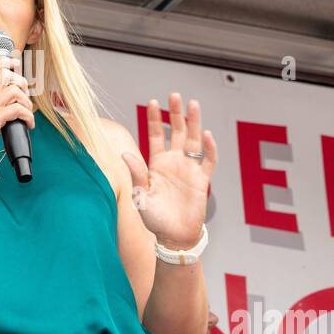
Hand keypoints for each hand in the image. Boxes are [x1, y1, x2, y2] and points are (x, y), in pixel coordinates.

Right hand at [0, 55, 34, 175]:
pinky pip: (18, 109)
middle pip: (4, 74)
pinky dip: (28, 116)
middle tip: (26, 96)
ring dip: (26, 101)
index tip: (15, 63)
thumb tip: (10, 100)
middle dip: (21, 82)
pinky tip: (28, 124)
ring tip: (28, 113)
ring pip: (14, 90)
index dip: (3, 61)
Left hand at [121, 93, 216, 248]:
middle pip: (176, 132)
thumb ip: (136, 175)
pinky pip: (208, 161)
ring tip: (193, 104)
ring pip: (193, 140)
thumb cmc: (155, 219)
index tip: (153, 102)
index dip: (155, 119)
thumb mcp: (140, 196)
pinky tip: (207, 135)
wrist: (174, 237)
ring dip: (194, 123)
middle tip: (175, 95)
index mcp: (156, 164)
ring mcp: (189, 169)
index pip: (156, 135)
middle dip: (175, 113)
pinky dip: (209, 148)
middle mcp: (174, 162)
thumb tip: (125, 154)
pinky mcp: (202, 180)